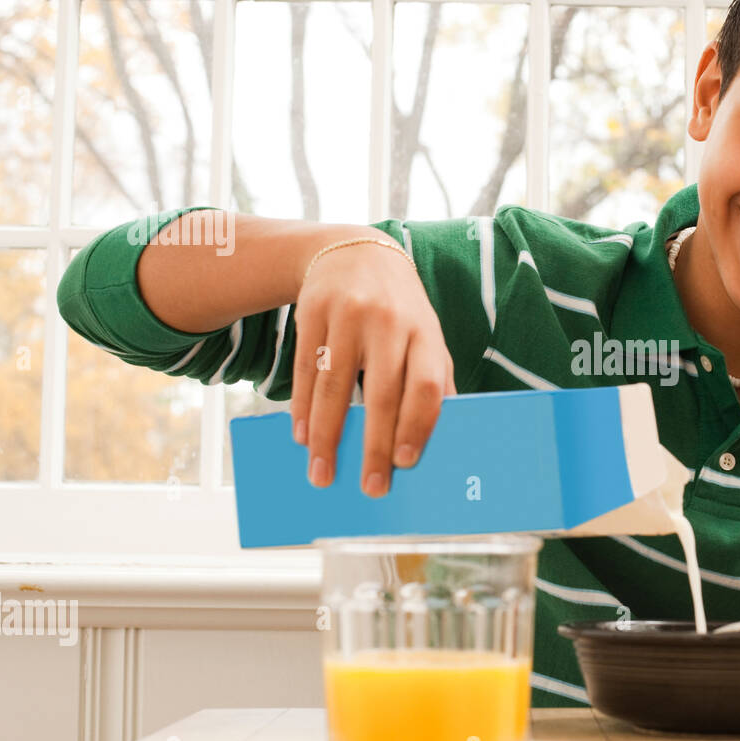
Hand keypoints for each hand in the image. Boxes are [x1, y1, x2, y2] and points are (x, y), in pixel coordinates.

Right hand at [290, 241, 455, 496]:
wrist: (357, 252)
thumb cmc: (399, 310)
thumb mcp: (424, 334)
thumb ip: (432, 379)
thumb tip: (437, 438)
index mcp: (425, 332)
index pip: (425, 385)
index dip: (416, 425)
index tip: (405, 463)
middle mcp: (389, 321)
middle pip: (381, 394)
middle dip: (374, 446)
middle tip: (371, 488)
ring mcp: (349, 314)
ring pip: (335, 386)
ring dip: (327, 437)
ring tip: (322, 473)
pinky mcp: (312, 311)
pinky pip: (305, 369)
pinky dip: (303, 408)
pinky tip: (303, 436)